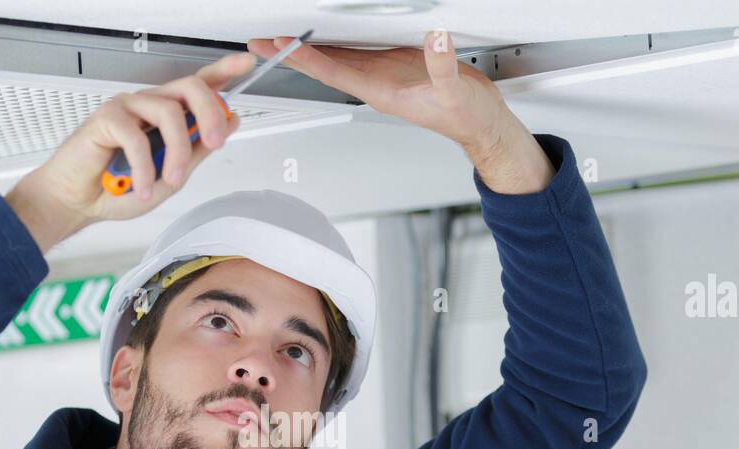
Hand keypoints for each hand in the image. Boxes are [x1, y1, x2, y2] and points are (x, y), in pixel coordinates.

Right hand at [7, 51, 255, 251]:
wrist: (79, 202)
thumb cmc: (118, 189)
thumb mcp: (171, 177)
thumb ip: (198, 150)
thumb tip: (229, 124)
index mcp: (168, 115)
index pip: (199, 86)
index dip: (223, 72)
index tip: (244, 64)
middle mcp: (150, 105)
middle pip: (190, 88)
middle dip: (209, 114)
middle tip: (214, 142)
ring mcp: (129, 108)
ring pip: (169, 112)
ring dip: (176, 152)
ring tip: (169, 179)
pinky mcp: (107, 118)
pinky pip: (136, 137)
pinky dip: (143, 168)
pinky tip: (140, 186)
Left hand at [247, 30, 552, 193]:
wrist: (479, 125)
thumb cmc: (466, 118)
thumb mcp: (456, 93)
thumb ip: (443, 67)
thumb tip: (434, 40)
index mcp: (381, 92)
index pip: (334, 71)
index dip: (306, 57)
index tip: (282, 44)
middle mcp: (375, 84)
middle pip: (323, 66)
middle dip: (290, 54)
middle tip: (259, 42)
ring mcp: (382, 75)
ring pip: (335, 59)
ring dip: (305, 49)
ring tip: (278, 37)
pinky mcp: (394, 65)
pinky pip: (357, 50)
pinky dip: (336, 40)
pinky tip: (324, 32)